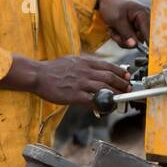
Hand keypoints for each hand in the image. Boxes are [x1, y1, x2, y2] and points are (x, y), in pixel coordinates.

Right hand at [0, 54, 130, 105]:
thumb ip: (86, 64)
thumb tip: (99, 68)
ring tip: (121, 97)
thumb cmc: (53, 69)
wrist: (38, 75)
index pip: (107, 65)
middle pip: (109, 77)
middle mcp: (84, 71)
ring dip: (115, 93)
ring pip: (104, 88)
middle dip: (122, 83)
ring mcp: (80, 83)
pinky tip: (105, 106)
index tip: (127, 75)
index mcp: (85, 62)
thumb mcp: (72, 60)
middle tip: (128, 88)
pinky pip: (91, 100)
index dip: (120, 71)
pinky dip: (101, 103)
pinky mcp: (74, 95)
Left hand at [97, 0, 150, 48]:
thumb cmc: (112, 5)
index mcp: (144, 15)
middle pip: (140, 40)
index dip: (150, 46)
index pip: (150, 34)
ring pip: (134, 41)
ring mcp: (139, 25)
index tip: (148, 55)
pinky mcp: (134, 28)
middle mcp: (144, 20)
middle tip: (115, 34)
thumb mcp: (117, 20)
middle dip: (125, 40)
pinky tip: (114, 29)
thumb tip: (134, 45)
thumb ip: (126, 34)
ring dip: (121, 39)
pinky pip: (130, 39)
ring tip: (113, 29)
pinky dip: (121, 37)